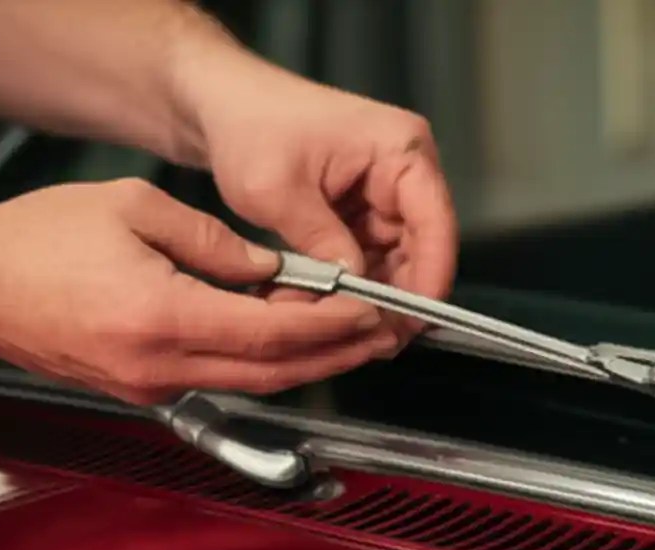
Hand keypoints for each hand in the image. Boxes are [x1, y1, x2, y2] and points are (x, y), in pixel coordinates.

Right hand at [0, 178, 393, 403]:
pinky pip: (223, 378)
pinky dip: (265, 362)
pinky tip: (289, 340)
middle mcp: (163, 364)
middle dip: (338, 353)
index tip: (371, 311)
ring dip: (309, 363)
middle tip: (384, 335)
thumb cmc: (33, 244)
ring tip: (354, 340)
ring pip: (255, 382)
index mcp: (163, 316)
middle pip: (277, 371)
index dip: (332, 325)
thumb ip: (213, 240)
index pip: (274, 331)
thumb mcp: (132, 209)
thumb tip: (269, 264)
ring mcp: (152, 385)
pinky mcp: (143, 388)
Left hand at [184, 59, 457, 348]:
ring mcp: (387, 192)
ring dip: (366, 295)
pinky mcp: (366, 210)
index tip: (409, 322)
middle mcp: (406, 170)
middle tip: (369, 341)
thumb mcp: (277, 190)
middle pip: (422, 249)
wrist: (218, 103)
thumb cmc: (248, 125)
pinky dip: (348, 284)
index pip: (435, 224)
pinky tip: (322, 306)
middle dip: (394, 296)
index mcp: (401, 150)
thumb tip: (352, 295)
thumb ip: (320, 242)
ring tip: (330, 324)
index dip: (429, 279)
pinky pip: (370, 258)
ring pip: (396, 261)